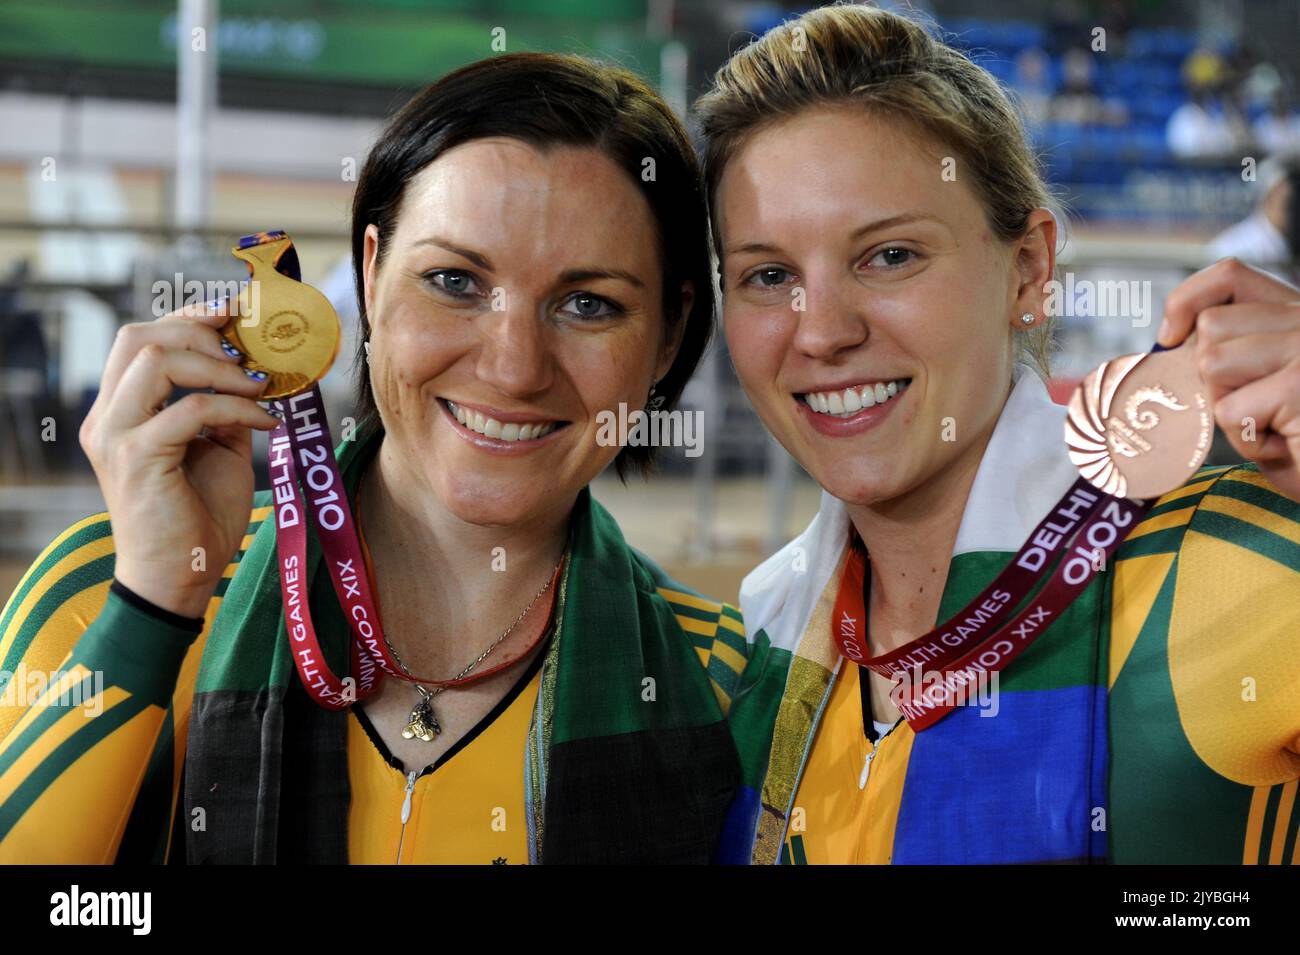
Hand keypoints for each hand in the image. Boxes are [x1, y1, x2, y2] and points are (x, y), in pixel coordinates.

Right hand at [79, 298, 281, 617]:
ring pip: (155, 361)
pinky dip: (235, 407)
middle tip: (246, 344)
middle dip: (197, 328)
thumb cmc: (199, 518)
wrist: (180, 578)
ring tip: (258, 384)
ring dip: (217, 366)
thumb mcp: (217, 451)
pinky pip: (191, 409)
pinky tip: (265, 421)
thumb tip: (250, 375)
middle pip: (138, 337)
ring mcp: (116, 436)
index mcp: (120, 411)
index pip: (140, 341)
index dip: (187, 318)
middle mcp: (107, 418)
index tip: (234, 313)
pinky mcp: (136, 458)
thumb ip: (222, 410)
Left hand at [1157, 257, 1299, 502]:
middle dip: (1214, 378)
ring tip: (1274, 425)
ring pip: (1212, 365)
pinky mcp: (1299, 386)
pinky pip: (1228, 411)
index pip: (1230, 277)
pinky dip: (1246, 441)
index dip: (1187, 300)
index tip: (1170, 337)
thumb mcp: (1262, 383)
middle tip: (1257, 407)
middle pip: (1211, 327)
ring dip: (1230, 410)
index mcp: (1296, 314)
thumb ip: (1230, 350)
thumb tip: (1168, 340)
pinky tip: (1284, 444)